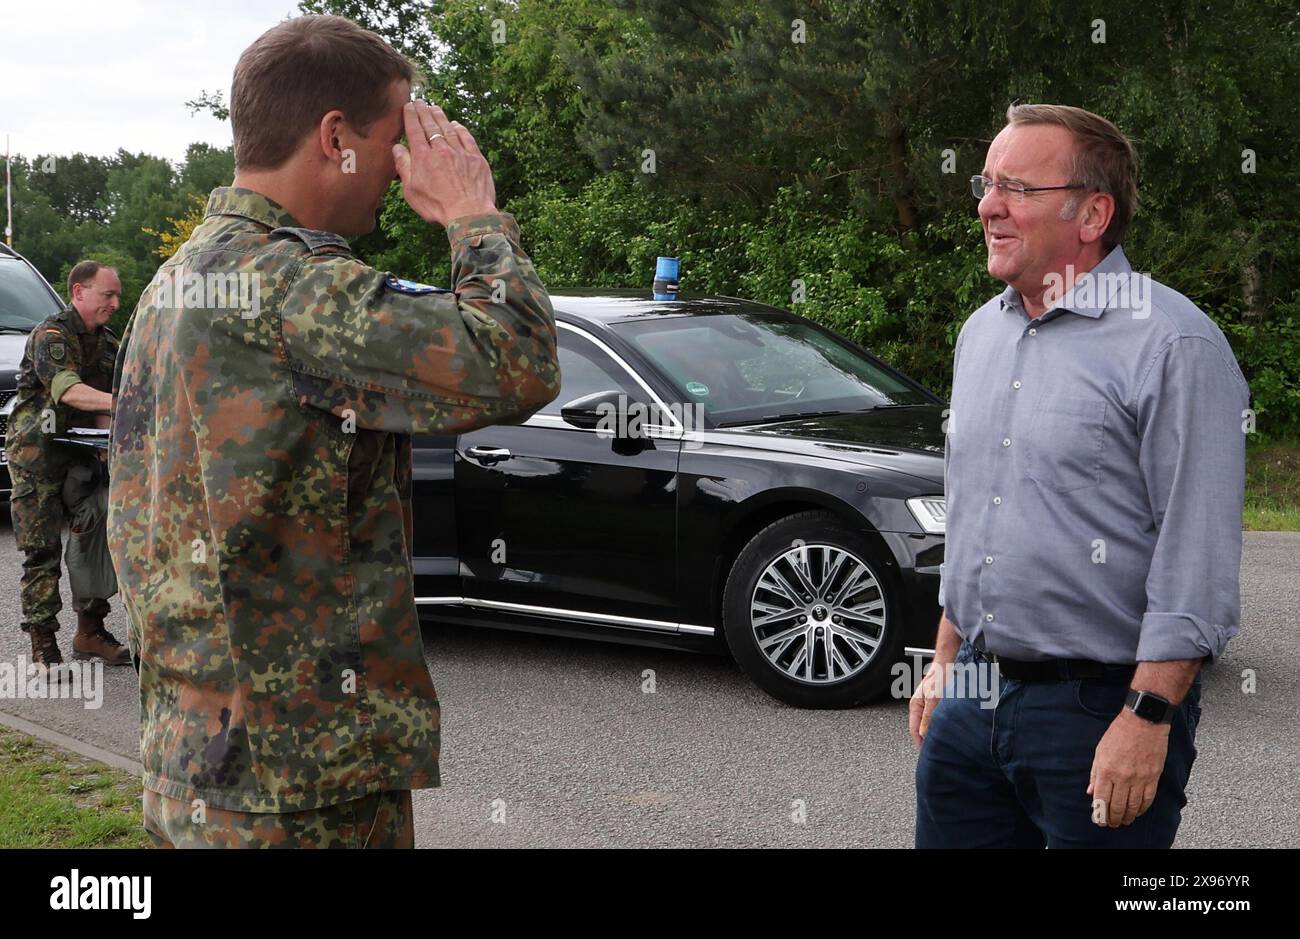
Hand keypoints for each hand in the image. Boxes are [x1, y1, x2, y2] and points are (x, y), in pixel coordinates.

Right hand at [392, 101, 497, 226]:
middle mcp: (441, 150)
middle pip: (431, 125)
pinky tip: (456, 124)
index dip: (411, 116)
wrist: (468, 213)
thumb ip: (404, 167)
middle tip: (420, 101)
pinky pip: (467, 138)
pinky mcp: (476, 158)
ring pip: (448, 129)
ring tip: (435, 107)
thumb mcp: (411, 191)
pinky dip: (460, 129)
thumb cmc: (437, 206)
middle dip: (424, 111)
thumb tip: (397, 148)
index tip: (408, 106)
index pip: (414, 130)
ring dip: (440, 116)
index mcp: (423, 157)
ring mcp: (460, 152)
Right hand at [908, 660, 945, 749]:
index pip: (913, 730)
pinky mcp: (935, 704)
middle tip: (935, 750)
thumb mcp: (934, 699)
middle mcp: (919, 706)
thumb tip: (924, 733)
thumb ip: (928, 716)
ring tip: (941, 742)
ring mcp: (927, 705)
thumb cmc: (940, 677)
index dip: (919, 743)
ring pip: (928, 724)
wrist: (947, 664)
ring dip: (933, 733)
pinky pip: (935, 719)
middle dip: (926, 740)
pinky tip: (945, 730)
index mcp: (915, 706)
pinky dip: (938, 726)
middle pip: (920, 728)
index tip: (926, 753)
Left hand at [1087, 708, 1170, 826]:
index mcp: (1106, 770)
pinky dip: (1142, 809)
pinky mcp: (1153, 777)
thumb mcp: (1100, 751)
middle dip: (1113, 819)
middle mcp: (1123, 777)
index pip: (1102, 799)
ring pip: (1133, 806)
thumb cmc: (1119, 734)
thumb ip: (1095, 773)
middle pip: (1117, 806)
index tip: (1099, 820)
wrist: (1143, 722)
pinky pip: (1148, 799)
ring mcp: (1139, 778)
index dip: (1100, 813)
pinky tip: (1137, 812)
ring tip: (1123, 821)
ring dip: (1127, 817)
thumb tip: (1091, 792)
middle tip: (1111, 824)